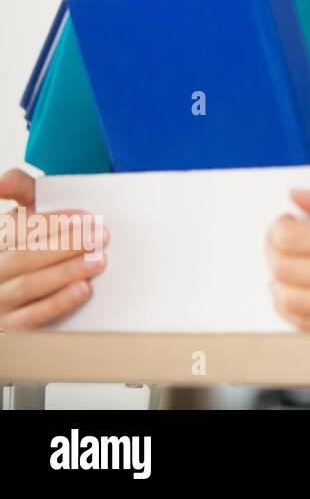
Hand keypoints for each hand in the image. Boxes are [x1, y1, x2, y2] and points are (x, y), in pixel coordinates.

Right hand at [0, 168, 108, 330]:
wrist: (27, 294)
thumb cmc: (33, 244)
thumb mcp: (25, 217)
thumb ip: (20, 190)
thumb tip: (2, 181)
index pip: (16, 230)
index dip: (52, 222)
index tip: (87, 217)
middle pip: (23, 257)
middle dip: (66, 246)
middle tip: (101, 238)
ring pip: (28, 285)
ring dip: (66, 272)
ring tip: (99, 261)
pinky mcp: (8, 326)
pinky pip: (30, 318)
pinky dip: (57, 303)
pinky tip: (83, 290)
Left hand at [266, 189, 309, 333]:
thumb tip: (296, 195)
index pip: (291, 238)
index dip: (277, 229)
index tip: (284, 224)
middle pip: (284, 269)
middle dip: (272, 252)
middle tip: (280, 244)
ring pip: (288, 301)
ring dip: (277, 283)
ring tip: (287, 270)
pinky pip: (304, 325)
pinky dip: (291, 308)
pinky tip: (298, 293)